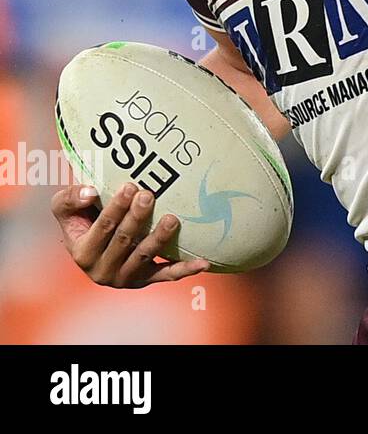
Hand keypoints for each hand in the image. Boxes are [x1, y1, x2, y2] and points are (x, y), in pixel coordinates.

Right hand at [51, 182, 209, 287]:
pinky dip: (186, 269)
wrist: (91, 249)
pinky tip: (203, 263)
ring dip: (159, 238)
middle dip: (137, 217)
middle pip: (125, 240)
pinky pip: (167, 275)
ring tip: (172, 219)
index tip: (130, 186)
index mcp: (83, 253)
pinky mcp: (146, 280)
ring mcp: (126, 277)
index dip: (116, 207)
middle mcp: (102, 270)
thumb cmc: (82, 222)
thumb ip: (70, 199)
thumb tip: (90, 192)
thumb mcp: (66, 210)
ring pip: (145, 256)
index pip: (103, 227)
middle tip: (149, 195)